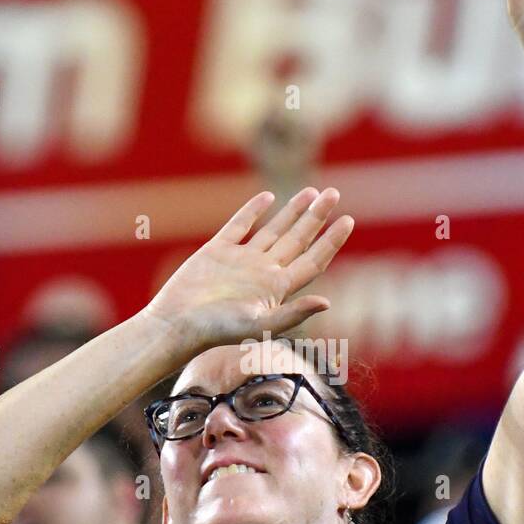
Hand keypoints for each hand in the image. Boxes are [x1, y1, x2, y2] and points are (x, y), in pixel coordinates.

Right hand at [144, 187, 352, 351]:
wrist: (176, 324)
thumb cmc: (217, 331)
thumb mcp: (259, 325)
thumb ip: (293, 314)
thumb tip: (327, 302)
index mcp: (277, 289)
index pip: (312, 260)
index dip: (331, 242)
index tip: (347, 221)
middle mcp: (263, 273)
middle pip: (298, 240)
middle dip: (317, 217)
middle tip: (334, 193)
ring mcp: (241, 260)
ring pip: (274, 230)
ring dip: (293, 212)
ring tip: (312, 192)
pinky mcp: (217, 251)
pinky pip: (239, 225)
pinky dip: (253, 210)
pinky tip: (268, 197)